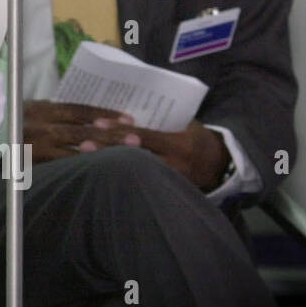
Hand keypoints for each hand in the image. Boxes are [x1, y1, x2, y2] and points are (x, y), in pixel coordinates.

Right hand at [22, 100, 139, 163]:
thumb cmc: (8, 125)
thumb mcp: (26, 113)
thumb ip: (50, 115)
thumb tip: (83, 118)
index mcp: (42, 109)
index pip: (79, 110)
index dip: (105, 114)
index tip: (129, 119)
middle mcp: (41, 125)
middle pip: (82, 131)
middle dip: (111, 135)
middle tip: (136, 140)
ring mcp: (36, 145)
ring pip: (75, 151)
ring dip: (101, 155)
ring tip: (124, 159)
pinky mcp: (31, 163)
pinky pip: (61, 167)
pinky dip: (81, 169)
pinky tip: (98, 174)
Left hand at [91, 117, 230, 189]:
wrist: (222, 166)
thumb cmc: (199, 138)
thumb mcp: (187, 125)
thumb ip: (162, 122)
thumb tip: (127, 115)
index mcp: (179, 144)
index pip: (145, 136)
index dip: (121, 131)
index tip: (98, 124)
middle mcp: (174, 164)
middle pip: (135, 156)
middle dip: (109, 150)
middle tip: (83, 144)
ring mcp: (169, 181)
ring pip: (135, 172)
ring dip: (110, 166)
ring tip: (85, 161)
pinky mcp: (165, 191)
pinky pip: (140, 183)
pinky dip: (121, 178)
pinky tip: (102, 175)